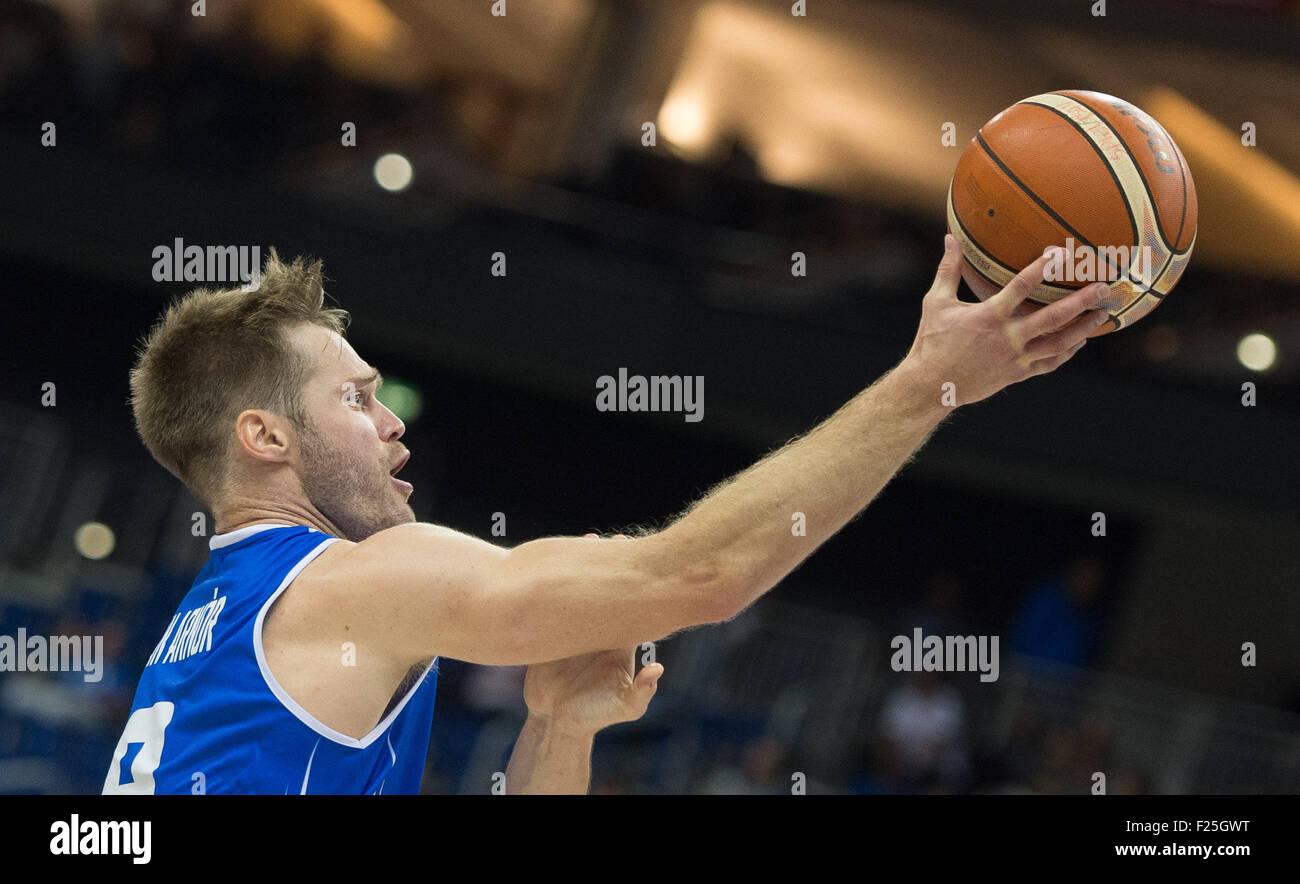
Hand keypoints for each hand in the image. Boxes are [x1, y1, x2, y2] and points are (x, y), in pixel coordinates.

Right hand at [520, 534, 664, 735]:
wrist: (557, 719)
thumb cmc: (596, 713)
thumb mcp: (624, 707)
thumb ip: (641, 692)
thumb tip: (657, 667)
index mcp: (621, 639)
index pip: (636, 605)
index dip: (641, 584)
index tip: (644, 559)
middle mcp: (600, 627)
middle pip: (611, 590)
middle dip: (615, 563)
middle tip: (618, 537)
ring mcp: (576, 624)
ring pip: (583, 589)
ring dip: (585, 565)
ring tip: (588, 537)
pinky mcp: (553, 628)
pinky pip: (555, 601)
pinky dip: (556, 581)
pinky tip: (553, 561)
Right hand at [898, 235, 1111, 406]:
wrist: (931, 386)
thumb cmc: (931, 342)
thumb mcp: (936, 302)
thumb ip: (948, 269)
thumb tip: (949, 238)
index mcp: (989, 316)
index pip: (1022, 286)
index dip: (1043, 267)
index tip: (1062, 253)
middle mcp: (1008, 338)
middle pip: (1054, 318)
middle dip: (1082, 302)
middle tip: (1104, 287)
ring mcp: (1015, 358)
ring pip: (1059, 344)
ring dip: (1083, 329)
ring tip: (1102, 315)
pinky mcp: (1017, 374)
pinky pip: (1049, 364)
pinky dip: (1067, 353)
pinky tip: (1079, 342)